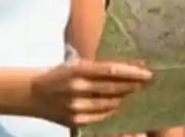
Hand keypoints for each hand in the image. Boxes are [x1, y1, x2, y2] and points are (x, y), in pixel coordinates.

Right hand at [28, 58, 152, 126]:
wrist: (33, 93)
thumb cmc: (60, 74)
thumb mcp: (77, 64)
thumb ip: (100, 67)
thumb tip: (131, 66)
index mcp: (78, 70)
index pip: (111, 70)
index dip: (132, 72)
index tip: (148, 72)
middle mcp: (77, 88)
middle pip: (114, 88)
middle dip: (134, 85)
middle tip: (150, 82)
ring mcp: (75, 106)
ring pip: (110, 103)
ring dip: (126, 98)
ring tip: (138, 93)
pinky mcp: (74, 120)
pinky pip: (101, 116)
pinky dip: (113, 110)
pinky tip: (121, 104)